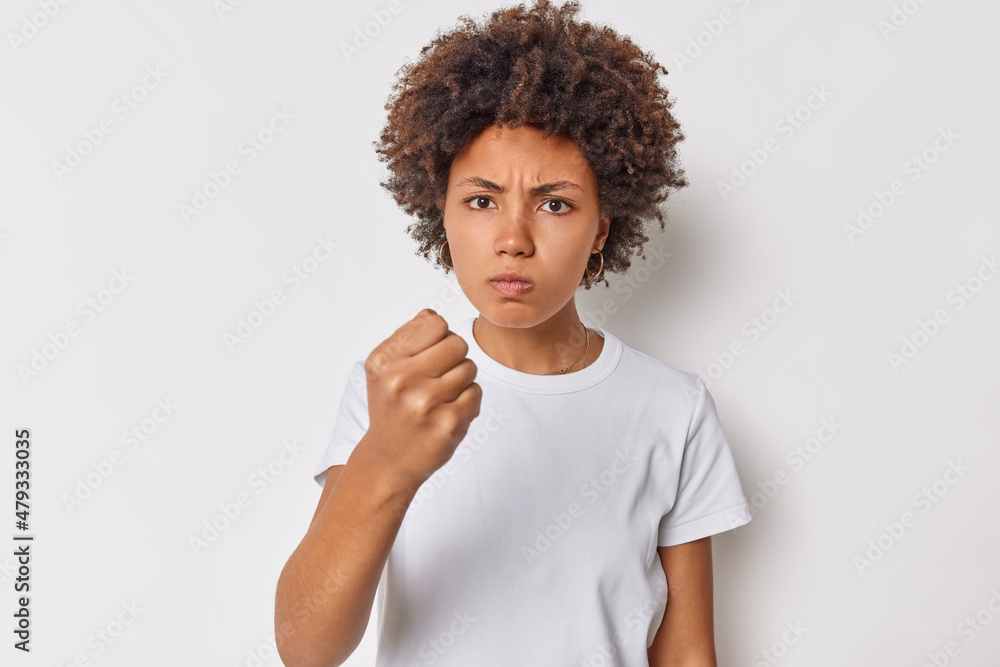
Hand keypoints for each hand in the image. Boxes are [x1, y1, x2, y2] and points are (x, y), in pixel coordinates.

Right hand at [360, 309, 481, 489]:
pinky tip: (448, 411)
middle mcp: (402, 381)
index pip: (434, 323)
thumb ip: (407, 337)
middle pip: (457, 343)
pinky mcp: (449, 424)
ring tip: (441, 395)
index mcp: (384, 362)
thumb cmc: (391, 409)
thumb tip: (433, 315)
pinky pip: (476, 392)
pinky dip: (467, 400)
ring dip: (461, 379)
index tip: (430, 353)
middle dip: (453, 357)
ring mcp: (426, 404)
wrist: (389, 460)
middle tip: (438, 376)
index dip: (439, 336)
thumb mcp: (383, 369)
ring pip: (469, 367)